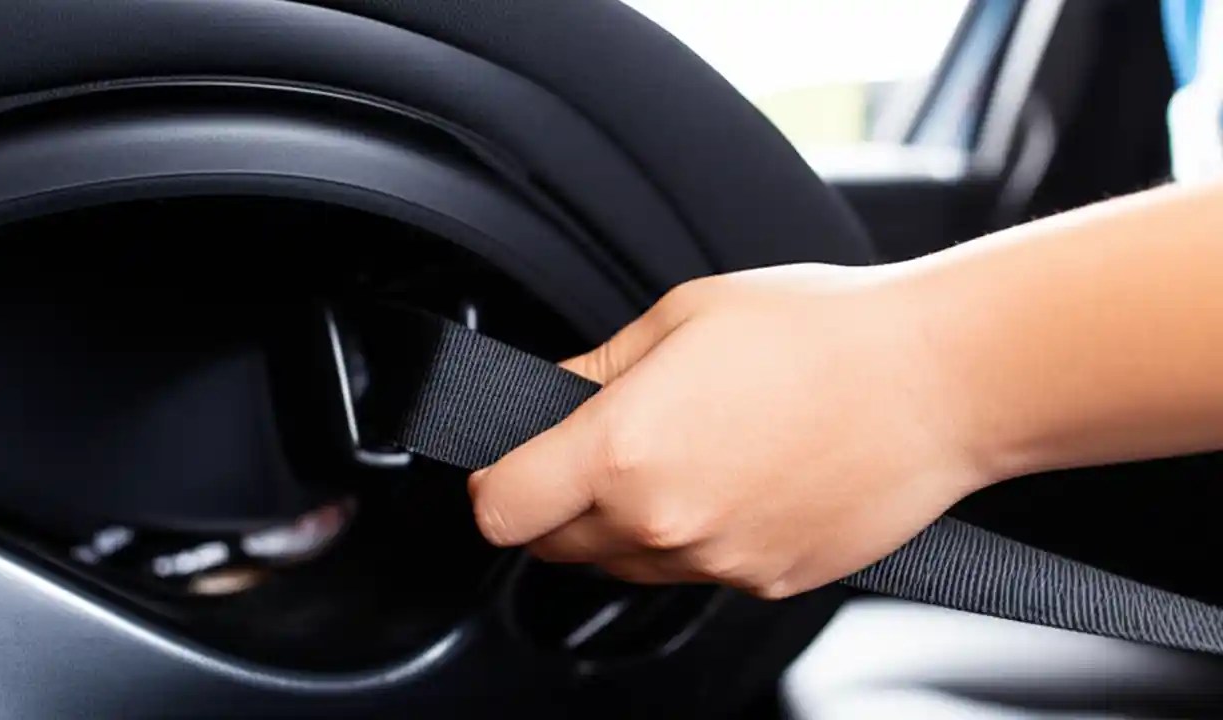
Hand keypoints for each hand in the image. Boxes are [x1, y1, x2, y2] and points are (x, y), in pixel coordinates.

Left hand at [467, 264, 993, 598]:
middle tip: (596, 448)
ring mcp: (718, 564)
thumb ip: (595, 369)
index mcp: (622, 452)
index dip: (492, 483)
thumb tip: (547, 397)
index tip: (507, 462)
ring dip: (624, 524)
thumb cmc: (819, 331)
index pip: (500, 510)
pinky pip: (697, 572)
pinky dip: (696, 538)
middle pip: (555, 548)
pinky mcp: (767, 582)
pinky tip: (740, 478)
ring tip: (685, 453)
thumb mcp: (681, 317)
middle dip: (553, 504)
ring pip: (625, 567)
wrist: (938, 379)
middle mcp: (662, 525)